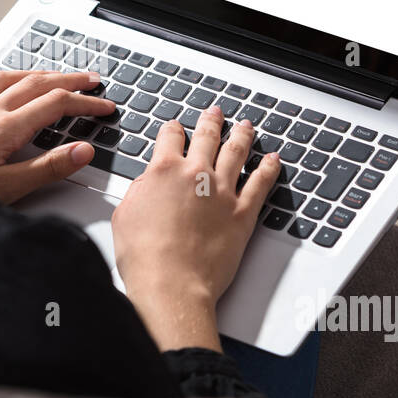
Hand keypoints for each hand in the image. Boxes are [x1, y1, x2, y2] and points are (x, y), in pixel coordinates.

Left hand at [0, 69, 114, 202]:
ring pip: (1, 79)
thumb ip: (47, 168)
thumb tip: (82, 151)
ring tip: (48, 73)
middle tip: (89, 80)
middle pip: (33, 85)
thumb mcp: (8, 189)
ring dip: (29, 73)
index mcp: (4, 129)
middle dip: (65, 80)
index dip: (84, 103)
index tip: (104, 106)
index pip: (54, 106)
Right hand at [111, 105, 280, 351]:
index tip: (176, 128)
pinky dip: (269, 169)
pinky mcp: (242, 214)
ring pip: (237, 152)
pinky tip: (272, 160)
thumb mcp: (124, 216)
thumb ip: (138, 192)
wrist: (171, 284)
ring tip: (246, 126)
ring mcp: (223, 192)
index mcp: (163, 171)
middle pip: (207, 136)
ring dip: (242, 135)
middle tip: (215, 113)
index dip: (173, 129)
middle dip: (211, 121)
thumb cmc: (145, 258)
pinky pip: (261, 184)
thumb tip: (147, 184)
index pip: (170, 137)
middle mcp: (195, 174)